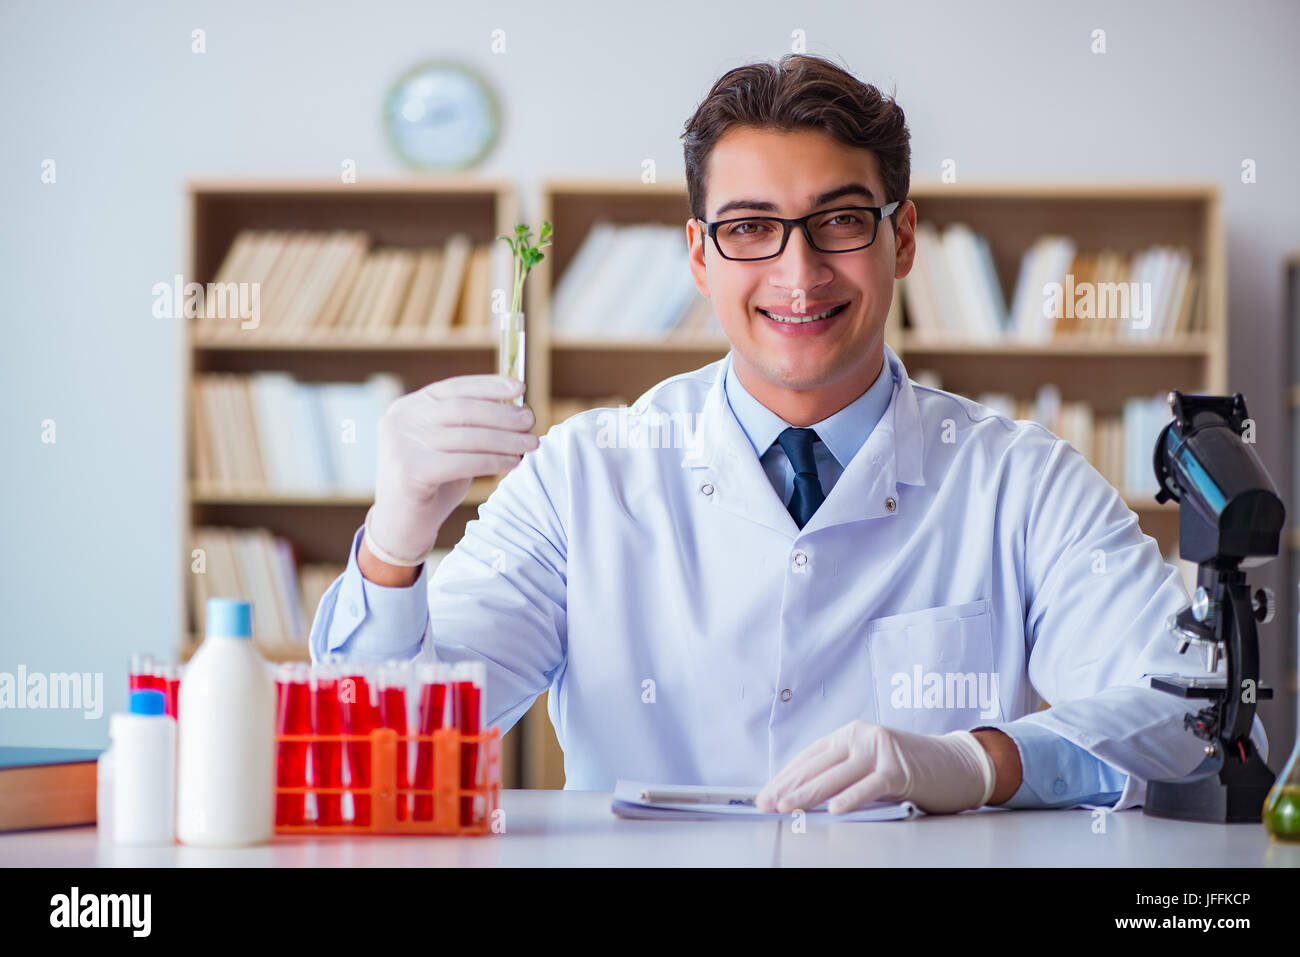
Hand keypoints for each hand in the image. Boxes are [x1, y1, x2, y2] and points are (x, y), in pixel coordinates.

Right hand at [367, 374, 538, 562]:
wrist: (402, 526)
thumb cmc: (433, 483)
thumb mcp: (449, 446)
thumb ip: (471, 425)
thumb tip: (516, 408)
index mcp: (408, 407)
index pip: (454, 387)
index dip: (489, 385)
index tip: (519, 387)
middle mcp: (400, 420)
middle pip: (462, 409)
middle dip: (502, 414)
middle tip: (530, 420)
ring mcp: (401, 444)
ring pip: (467, 436)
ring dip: (505, 439)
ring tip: (530, 443)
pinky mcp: (410, 471)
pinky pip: (463, 462)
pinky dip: (493, 461)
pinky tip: (513, 463)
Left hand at [755, 720, 996, 814]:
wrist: (957, 765)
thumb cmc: (911, 771)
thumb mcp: (869, 768)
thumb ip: (842, 777)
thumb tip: (802, 798)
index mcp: (850, 734)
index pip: (809, 756)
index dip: (785, 776)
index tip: (765, 795)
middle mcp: (862, 735)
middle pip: (818, 765)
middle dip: (789, 787)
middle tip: (768, 804)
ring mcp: (881, 749)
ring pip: (838, 774)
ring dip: (810, 793)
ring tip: (789, 807)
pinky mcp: (900, 768)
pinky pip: (870, 785)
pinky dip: (851, 797)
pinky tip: (834, 809)